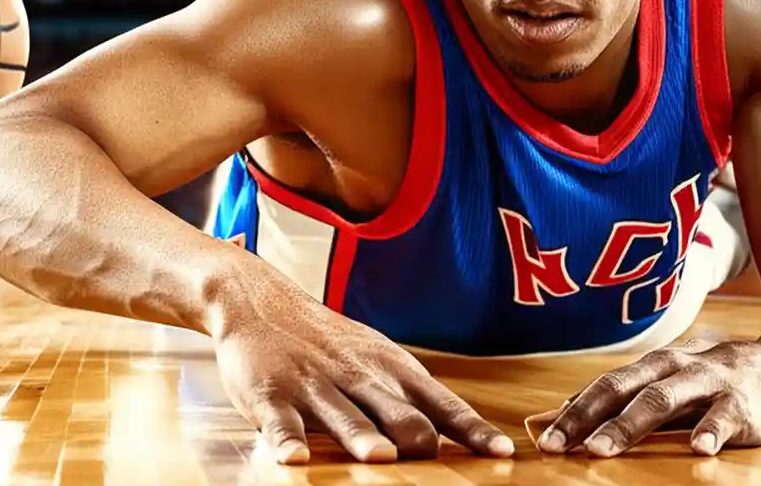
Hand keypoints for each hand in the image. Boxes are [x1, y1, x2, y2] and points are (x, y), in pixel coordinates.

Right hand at [210, 270, 513, 464]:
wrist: (259, 300)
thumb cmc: (329, 341)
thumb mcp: (378, 357)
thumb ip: (413, 397)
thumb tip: (460, 438)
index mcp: (392, 370)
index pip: (443, 404)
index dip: (472, 431)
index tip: (501, 452)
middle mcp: (359, 376)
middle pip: (398, 412)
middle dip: (417, 437)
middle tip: (430, 458)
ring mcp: (315, 384)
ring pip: (345, 415)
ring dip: (362, 437)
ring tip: (378, 458)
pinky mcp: (270, 393)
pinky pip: (281, 421)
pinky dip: (287, 440)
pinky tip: (293, 459)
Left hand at [528, 339, 760, 456]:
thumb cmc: (707, 380)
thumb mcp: (666, 381)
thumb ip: (623, 397)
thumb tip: (563, 412)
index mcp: (652, 365)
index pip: (605, 386)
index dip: (574, 413)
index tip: (546, 440)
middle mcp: (676, 368)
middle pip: (626, 391)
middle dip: (590, 419)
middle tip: (560, 447)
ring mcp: (709, 383)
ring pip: (664, 400)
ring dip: (630, 425)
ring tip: (604, 450)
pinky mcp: (745, 404)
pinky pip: (724, 417)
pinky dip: (711, 432)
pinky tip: (698, 451)